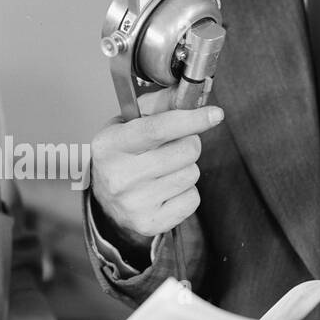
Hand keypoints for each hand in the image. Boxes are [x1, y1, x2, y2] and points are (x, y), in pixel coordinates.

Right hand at [89, 97, 222, 245]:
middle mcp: (118, 176)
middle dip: (188, 143)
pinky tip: (166, 190)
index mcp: (109, 145)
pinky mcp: (149, 224)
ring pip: (191, 174)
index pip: (157, 128)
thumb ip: (158, 105)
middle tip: (173, 146)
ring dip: (186, 168)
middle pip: (185, 151)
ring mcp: (133, 203)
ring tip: (165, 170)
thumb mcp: (127, 124)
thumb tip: (188, 96)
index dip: (191, 119)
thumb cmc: (121, 155)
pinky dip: (186, 192)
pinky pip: (192, 199)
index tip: (215, 114)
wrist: (104, 200)